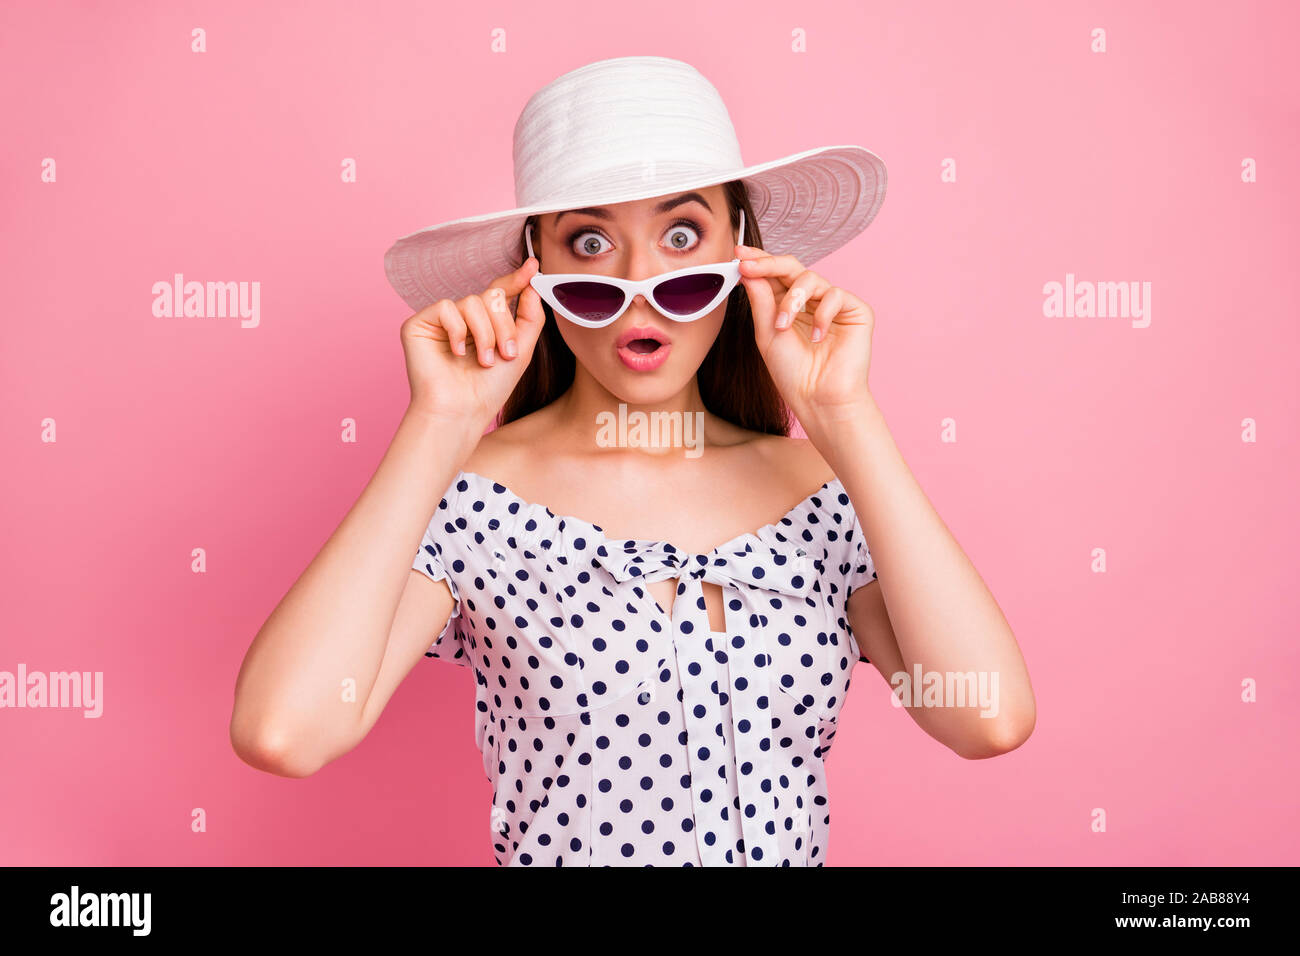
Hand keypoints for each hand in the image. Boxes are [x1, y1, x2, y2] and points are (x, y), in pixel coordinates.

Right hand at [400, 257, 544, 428]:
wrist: (461, 411)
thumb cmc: (488, 389)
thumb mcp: (521, 351)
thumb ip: (530, 317)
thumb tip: (533, 285)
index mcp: (485, 323)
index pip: (501, 293)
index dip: (516, 279)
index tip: (533, 266)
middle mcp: (462, 318)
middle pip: (491, 296)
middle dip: (503, 325)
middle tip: (505, 354)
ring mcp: (441, 320)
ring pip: (471, 301)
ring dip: (485, 332)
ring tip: (484, 360)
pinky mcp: (419, 323)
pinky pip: (446, 307)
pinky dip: (457, 331)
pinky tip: (456, 353)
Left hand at [735, 243, 875, 424]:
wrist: (818, 397)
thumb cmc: (792, 372)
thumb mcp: (767, 333)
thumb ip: (761, 300)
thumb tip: (748, 270)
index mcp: (788, 304)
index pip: (775, 274)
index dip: (758, 261)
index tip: (739, 254)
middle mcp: (811, 300)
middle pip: (792, 267)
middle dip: (768, 264)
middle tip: (749, 266)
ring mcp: (834, 304)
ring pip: (811, 278)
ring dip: (792, 299)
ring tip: (783, 326)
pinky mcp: (856, 310)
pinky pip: (836, 295)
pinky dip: (821, 314)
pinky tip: (817, 337)